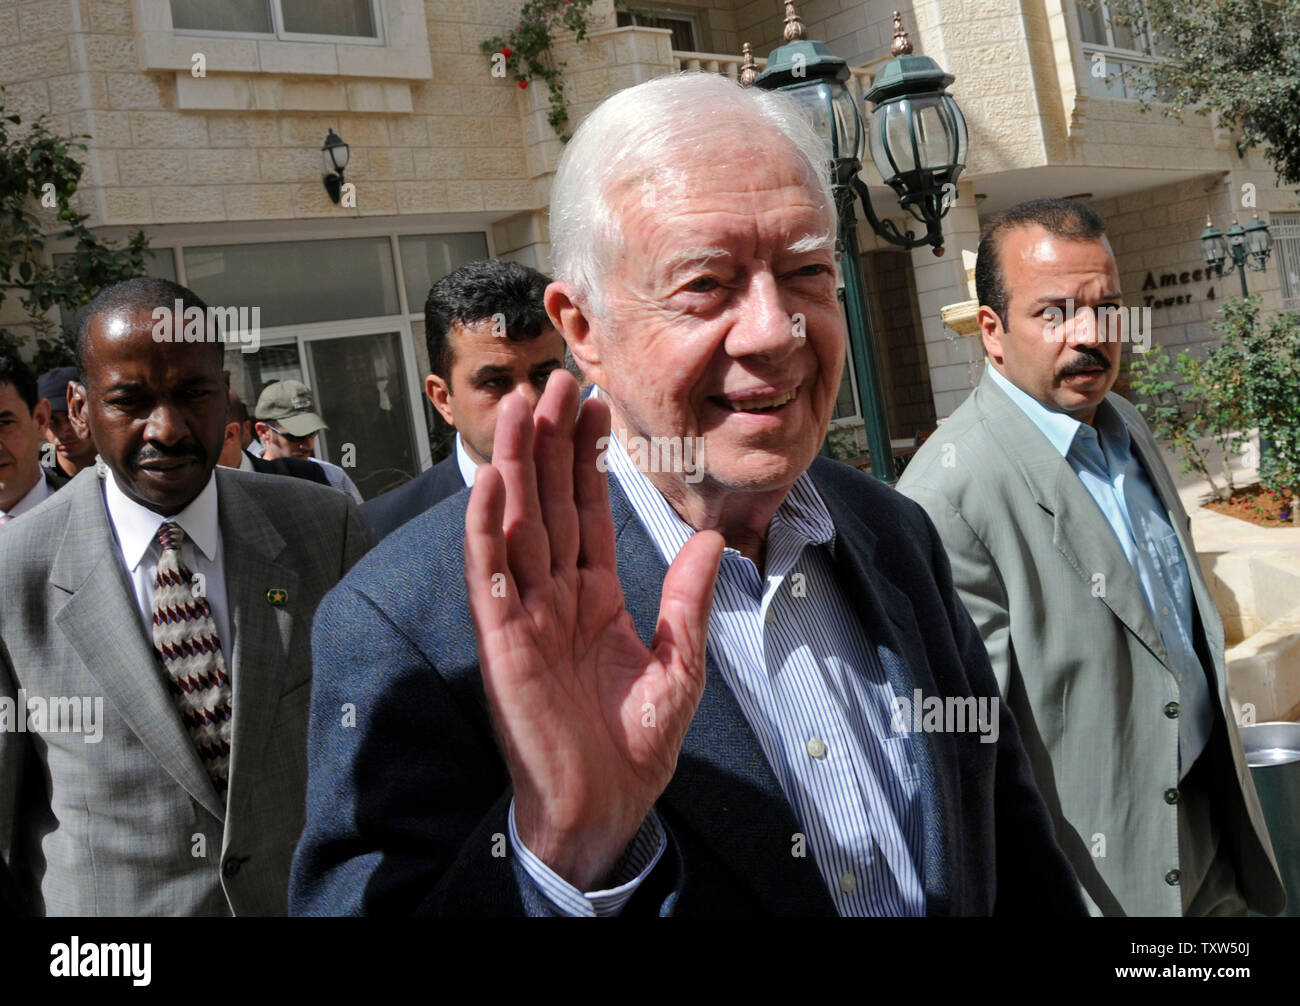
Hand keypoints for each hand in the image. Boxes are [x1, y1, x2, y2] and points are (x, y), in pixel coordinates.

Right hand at [464, 371, 722, 890]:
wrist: (603, 809)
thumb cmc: (633, 746)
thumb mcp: (679, 666)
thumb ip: (687, 602)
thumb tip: (710, 540)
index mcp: (593, 596)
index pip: (587, 511)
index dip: (588, 459)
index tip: (593, 405)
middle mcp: (553, 595)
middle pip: (547, 502)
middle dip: (548, 441)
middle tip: (551, 380)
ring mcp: (523, 615)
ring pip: (514, 524)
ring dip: (513, 465)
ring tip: (517, 405)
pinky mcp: (501, 642)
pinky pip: (490, 576)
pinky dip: (487, 528)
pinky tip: (490, 482)